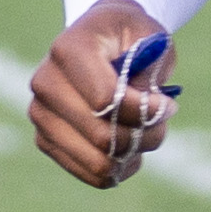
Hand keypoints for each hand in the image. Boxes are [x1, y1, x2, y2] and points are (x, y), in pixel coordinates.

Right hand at [29, 0, 178, 189]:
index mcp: (67, 49)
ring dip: (133, 155)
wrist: (102, 39)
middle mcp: (45, 82)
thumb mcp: (151, 39)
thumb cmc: (131, 36)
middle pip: (101, 136)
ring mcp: (41, 114)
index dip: (144, 111)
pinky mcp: (45, 139)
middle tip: (161, 121)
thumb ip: (149, 75)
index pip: (104, 99)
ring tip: (146, 134)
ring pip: (97, 162)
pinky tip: (130, 149)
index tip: (169, 104)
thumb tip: (143, 116)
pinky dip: (119, 169)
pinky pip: (91, 174)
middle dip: (144, 135)